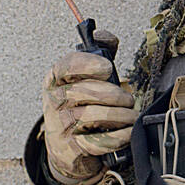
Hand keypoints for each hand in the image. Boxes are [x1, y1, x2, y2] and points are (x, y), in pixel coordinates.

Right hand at [42, 38, 135, 184]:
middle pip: (84, 91)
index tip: (107, 67)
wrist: (67, 148)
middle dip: (114, 94)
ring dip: (120, 115)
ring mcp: (60, 126)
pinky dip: (118, 137)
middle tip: (127, 99)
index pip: (65, 66)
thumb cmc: (80, 108)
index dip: (87, 64)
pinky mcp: (71, 148)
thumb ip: (99, 54)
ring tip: (130, 115)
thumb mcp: (85, 80)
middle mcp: (54, 102)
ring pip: (92, 116)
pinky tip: (127, 132)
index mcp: (55, 81)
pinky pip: (98, 142)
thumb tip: (104, 35)